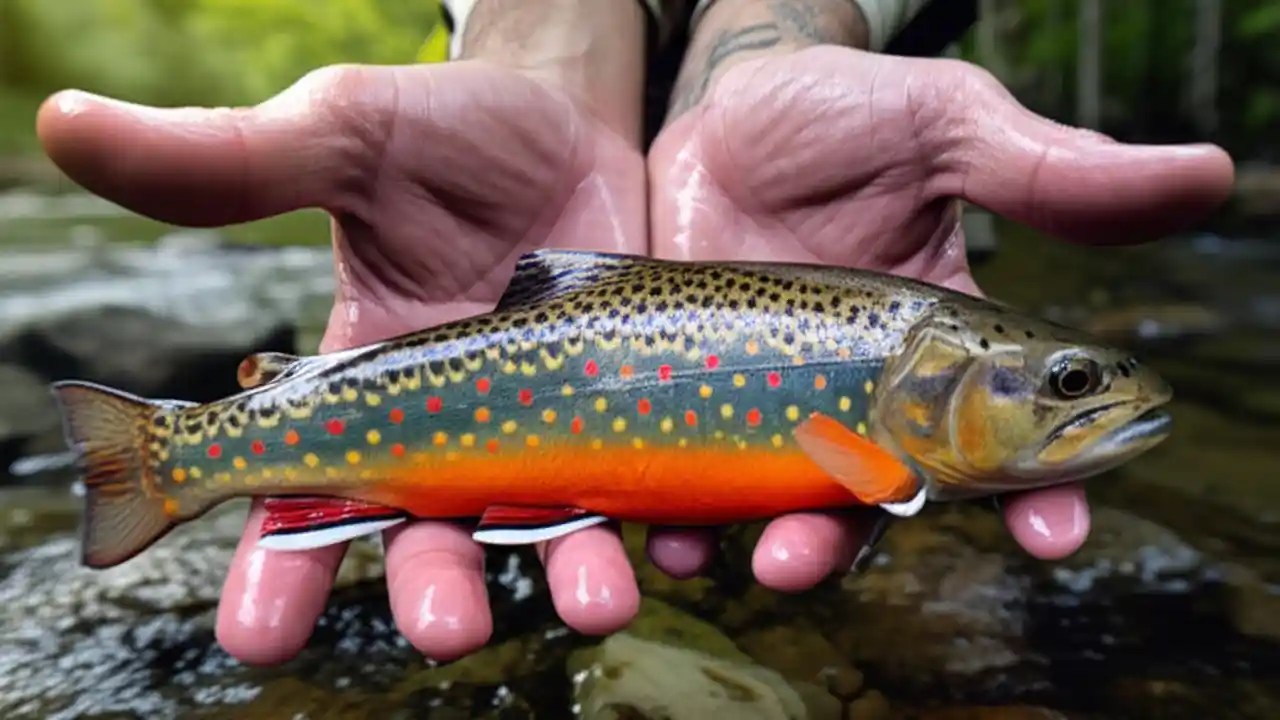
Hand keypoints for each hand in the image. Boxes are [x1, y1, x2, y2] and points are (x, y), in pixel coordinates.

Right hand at [36, 51, 658, 661]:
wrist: (575, 114)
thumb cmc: (448, 127)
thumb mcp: (345, 135)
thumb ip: (234, 161)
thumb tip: (64, 126)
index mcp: (361, 382)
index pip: (300, 492)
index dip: (273, 565)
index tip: (255, 635)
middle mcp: (449, 423)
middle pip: (430, 535)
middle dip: (435, 590)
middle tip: (449, 628)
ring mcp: (544, 424)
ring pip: (544, 528)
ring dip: (566, 574)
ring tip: (597, 601)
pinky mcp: (630, 409)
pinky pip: (642, 487)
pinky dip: (658, 528)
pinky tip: (672, 547)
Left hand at [647, 39, 1232, 586]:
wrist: (713, 108)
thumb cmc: (838, 109)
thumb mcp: (942, 124)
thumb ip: (1041, 169)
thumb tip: (1203, 175)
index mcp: (943, 341)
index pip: (1005, 433)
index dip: (1038, 491)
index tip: (1053, 534)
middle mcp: (865, 387)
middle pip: (884, 491)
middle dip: (861, 536)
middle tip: (824, 555)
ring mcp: (780, 396)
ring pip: (794, 499)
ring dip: (785, 544)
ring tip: (763, 560)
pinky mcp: (700, 393)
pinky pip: (701, 474)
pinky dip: (687, 517)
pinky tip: (674, 534)